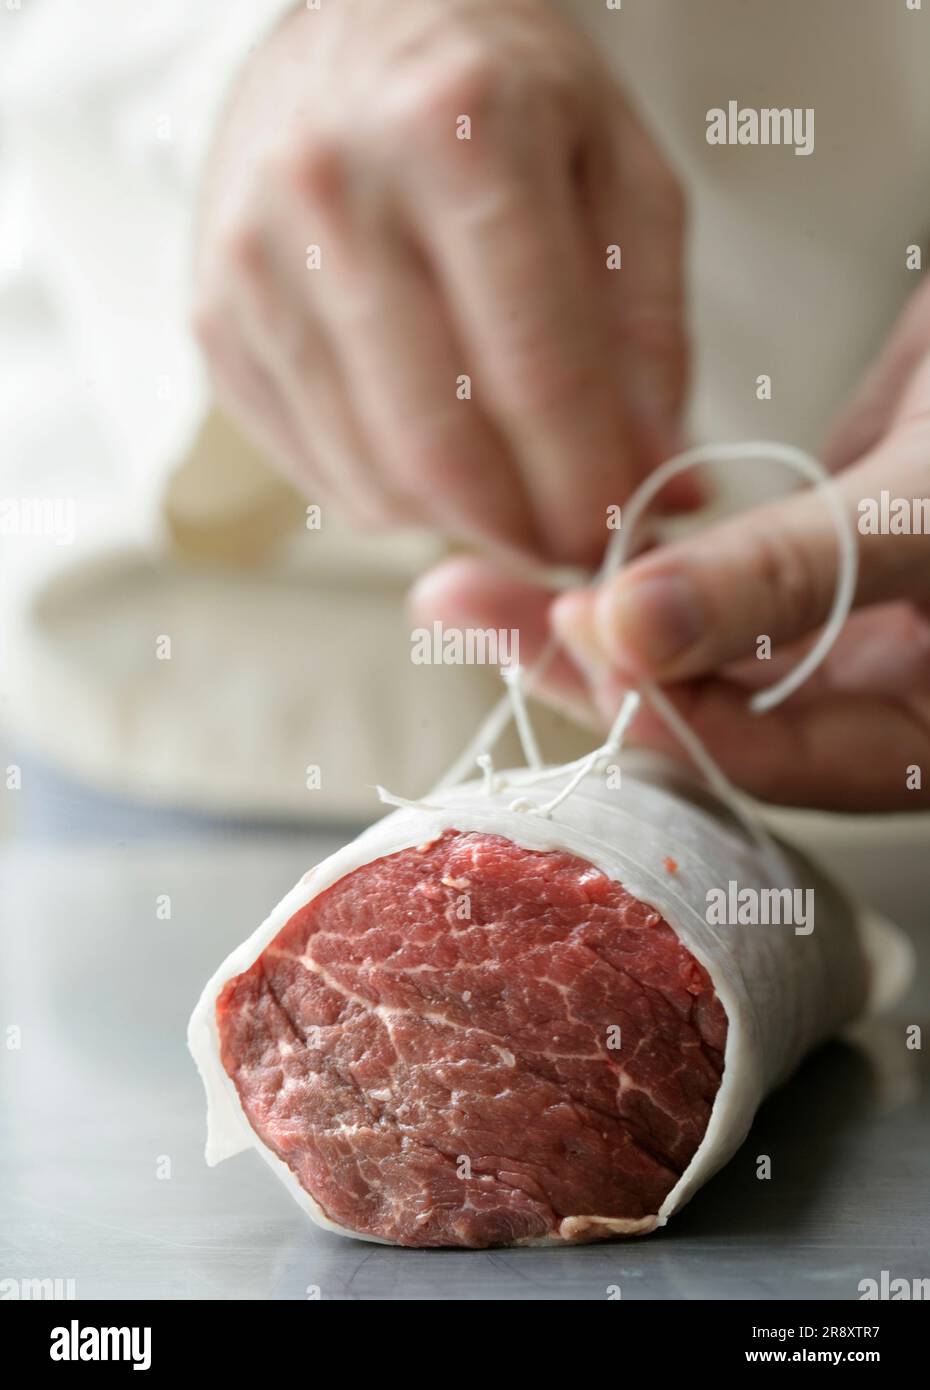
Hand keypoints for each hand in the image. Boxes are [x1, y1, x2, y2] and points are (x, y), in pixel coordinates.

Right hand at [193, 0, 693, 563]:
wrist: (350, 24)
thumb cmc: (501, 93)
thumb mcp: (620, 168)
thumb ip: (651, 329)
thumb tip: (661, 478)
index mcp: (458, 133)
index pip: (537, 373)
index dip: (588, 487)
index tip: (622, 539)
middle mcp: (333, 193)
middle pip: (439, 447)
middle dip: (522, 533)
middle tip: (571, 549)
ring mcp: (255, 262)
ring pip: (372, 477)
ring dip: (460, 525)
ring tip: (513, 498)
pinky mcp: (215, 320)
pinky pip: (316, 471)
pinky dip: (392, 498)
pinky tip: (437, 461)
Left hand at [411, 282, 929, 810]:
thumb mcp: (926, 511)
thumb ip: (786, 575)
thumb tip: (629, 629)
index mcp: (921, 738)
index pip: (766, 757)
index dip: (661, 703)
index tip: (570, 626)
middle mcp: (872, 707)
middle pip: (702, 711)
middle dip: (582, 659)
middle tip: (467, 601)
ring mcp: (834, 643)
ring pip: (686, 652)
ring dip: (583, 610)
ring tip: (472, 574)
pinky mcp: (802, 575)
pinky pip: (699, 591)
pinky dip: (633, 565)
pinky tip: (556, 541)